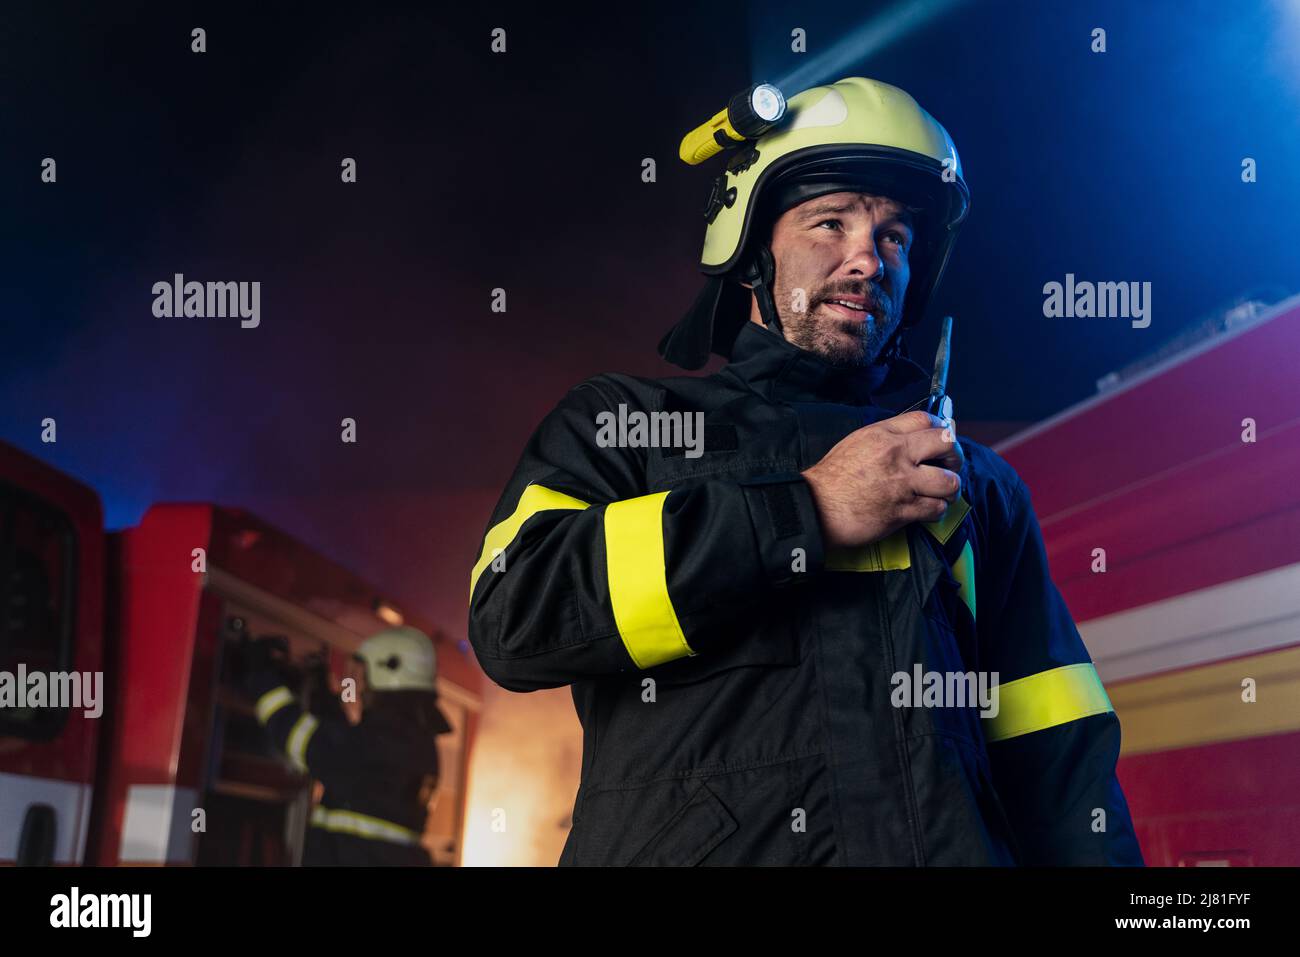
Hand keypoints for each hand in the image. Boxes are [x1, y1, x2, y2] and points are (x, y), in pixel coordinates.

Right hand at [801, 410, 963, 549]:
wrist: (816, 506)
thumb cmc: (831, 479)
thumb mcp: (855, 442)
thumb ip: (884, 438)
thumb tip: (908, 440)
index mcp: (883, 435)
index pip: (926, 419)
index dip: (941, 428)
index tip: (942, 440)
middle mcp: (897, 455)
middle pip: (947, 444)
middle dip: (955, 457)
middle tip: (950, 466)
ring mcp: (902, 483)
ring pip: (949, 482)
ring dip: (950, 489)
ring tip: (943, 493)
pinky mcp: (903, 510)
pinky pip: (936, 508)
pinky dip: (936, 510)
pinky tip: (928, 510)